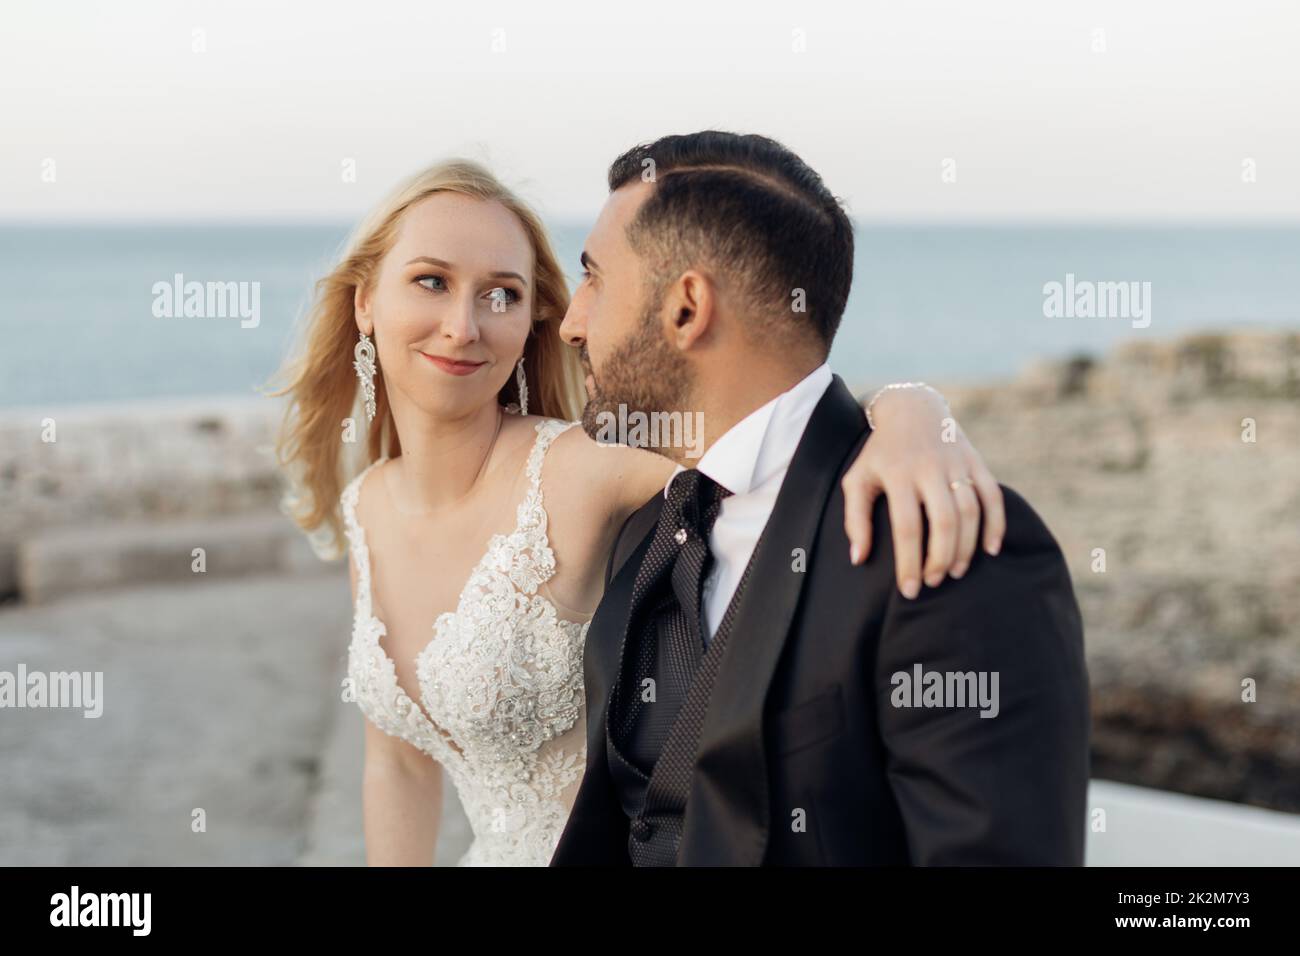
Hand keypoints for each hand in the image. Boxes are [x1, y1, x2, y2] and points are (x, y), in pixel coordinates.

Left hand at [840, 385, 1004, 598]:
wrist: (912, 409)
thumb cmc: (879, 454)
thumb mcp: (857, 479)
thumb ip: (855, 519)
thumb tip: (859, 558)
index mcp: (898, 474)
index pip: (906, 527)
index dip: (909, 562)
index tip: (910, 590)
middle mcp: (930, 468)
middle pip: (943, 521)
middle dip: (940, 558)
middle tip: (933, 582)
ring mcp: (956, 463)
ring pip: (970, 511)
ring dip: (966, 547)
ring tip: (954, 572)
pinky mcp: (976, 461)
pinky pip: (993, 496)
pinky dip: (996, 524)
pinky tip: (991, 550)